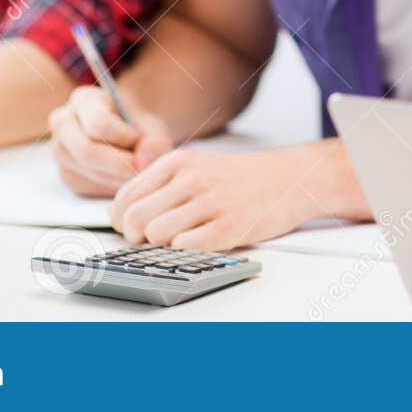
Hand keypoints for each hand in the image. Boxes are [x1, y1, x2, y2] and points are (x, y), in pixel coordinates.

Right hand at [48, 85, 171, 197]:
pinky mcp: (67, 174)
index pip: (98, 123)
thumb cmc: (140, 122)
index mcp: (84, 99)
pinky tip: (124, 176)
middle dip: (120, 164)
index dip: (123, 137)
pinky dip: (111, 186)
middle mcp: (63, 123)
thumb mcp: (153, 125)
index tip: (140, 139)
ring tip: (137, 170)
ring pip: (87, 172)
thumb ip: (154, 142)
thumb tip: (143, 164)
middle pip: (86, 151)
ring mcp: (61, 150)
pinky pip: (88, 186)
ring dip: (117, 178)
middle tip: (142, 167)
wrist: (132, 129)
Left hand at [109, 144, 338, 250]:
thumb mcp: (196, 166)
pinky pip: (185, 247)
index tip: (132, 228)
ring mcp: (210, 202)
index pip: (124, 199)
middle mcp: (191, 179)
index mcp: (177, 162)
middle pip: (134, 220)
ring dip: (164, 244)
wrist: (289, 179)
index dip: (122, 221)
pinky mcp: (228, 226)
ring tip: (184, 236)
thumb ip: (160, 184)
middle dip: (137, 237)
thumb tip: (123, 215)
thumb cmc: (239, 178)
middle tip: (152, 239)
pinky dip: (187, 250)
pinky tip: (202, 239)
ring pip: (156, 236)